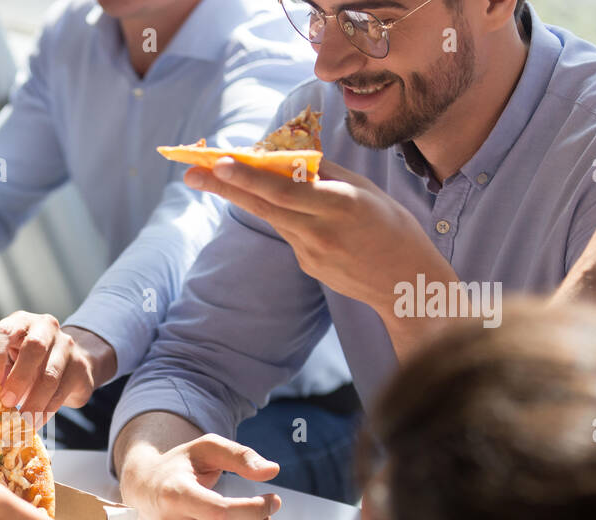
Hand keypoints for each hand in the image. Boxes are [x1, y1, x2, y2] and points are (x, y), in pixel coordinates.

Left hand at [0, 314, 116, 419]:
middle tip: (7, 402)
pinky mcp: (80, 367)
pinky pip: (62, 392)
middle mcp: (45, 327)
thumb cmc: (30, 362)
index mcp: (20, 322)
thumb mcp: (10, 360)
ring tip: (22, 420)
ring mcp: (67, 345)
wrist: (70, 361)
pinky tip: (36, 421)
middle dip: (18, 378)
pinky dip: (46, 411)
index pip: (5, 331)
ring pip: (50, 375)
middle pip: (34, 347)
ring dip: (34, 402)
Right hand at [120, 429, 282, 519]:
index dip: (254, 509)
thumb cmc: (176, 466)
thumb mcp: (205, 448)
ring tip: (256, 518)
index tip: (273, 499)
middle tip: (269, 510)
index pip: (222, 512)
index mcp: (177, 494)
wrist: (141, 488)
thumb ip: (240, 456)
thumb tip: (272, 470)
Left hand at [183, 158, 458, 352]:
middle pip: (263, 206)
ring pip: (274, 218)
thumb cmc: (393, 228)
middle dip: (223, 186)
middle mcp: (320, 232)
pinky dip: (285, 216)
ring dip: (243, 197)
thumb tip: (291, 157)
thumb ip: (327, 175)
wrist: (406, 284)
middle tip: (189, 171)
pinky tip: (297, 212)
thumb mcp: (367, 192)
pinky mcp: (308, 267)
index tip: (219, 163)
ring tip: (209, 176)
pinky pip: (291, 233)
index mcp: (340, 206)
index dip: (249, 178)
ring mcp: (310, 254)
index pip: (284, 191)